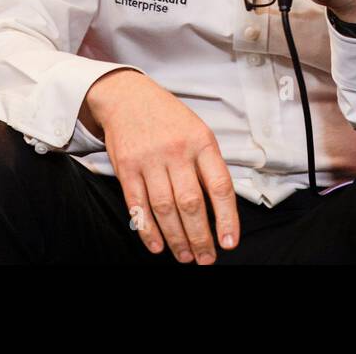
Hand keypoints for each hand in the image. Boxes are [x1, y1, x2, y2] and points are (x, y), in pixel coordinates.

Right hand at [81, 69, 238, 263]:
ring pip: (165, 208)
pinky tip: (157, 245)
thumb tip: (221, 209)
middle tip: (206, 259)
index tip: (229, 243)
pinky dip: (147, 230)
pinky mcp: (126, 168)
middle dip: (200, 237)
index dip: (227, 218)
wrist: (127, 97)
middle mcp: (176, 151)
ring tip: (185, 256)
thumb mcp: (198, 131)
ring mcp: (149, 160)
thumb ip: (208, 165)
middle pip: (191, 203)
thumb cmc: (168, 118)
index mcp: (201, 141)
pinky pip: (138, 205)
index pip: (219, 186)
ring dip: (176, 238)